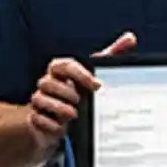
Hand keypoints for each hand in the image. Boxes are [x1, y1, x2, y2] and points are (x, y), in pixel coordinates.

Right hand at [26, 31, 137, 145]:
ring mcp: (39, 102)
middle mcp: (47, 84)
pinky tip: (62, 127)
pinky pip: (37, 119)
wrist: (59, 119)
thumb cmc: (77, 94)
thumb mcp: (94, 76)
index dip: (80, 73)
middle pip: (47, 82)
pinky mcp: (36, 119)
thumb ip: (110, 57)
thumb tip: (130, 38)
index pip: (65, 65)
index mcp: (61, 72)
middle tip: (80, 100)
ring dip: (57, 107)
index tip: (96, 85)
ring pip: (39, 99)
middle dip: (65, 91)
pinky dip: (50, 123)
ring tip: (74, 114)